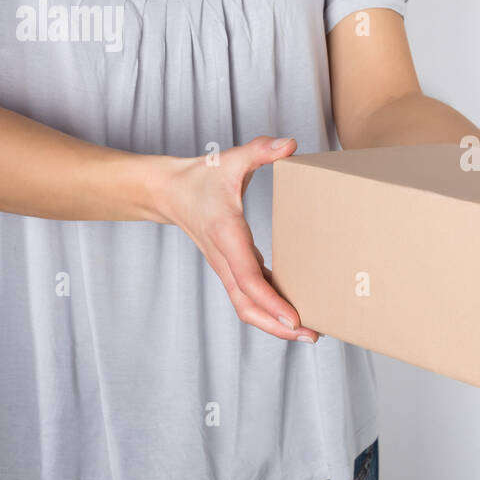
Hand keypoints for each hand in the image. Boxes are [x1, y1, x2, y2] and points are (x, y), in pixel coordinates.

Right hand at [156, 136, 318, 341]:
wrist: (168, 192)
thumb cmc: (201, 177)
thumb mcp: (229, 159)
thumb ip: (260, 150)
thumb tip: (289, 143)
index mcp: (227, 237)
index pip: (249, 279)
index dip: (272, 302)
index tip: (295, 319)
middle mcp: (225, 259)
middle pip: (248, 306)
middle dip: (278, 326)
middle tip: (311, 335)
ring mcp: (226, 267)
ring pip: (247, 306)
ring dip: (274, 324)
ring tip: (308, 333)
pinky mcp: (231, 267)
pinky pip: (249, 296)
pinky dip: (269, 308)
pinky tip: (293, 312)